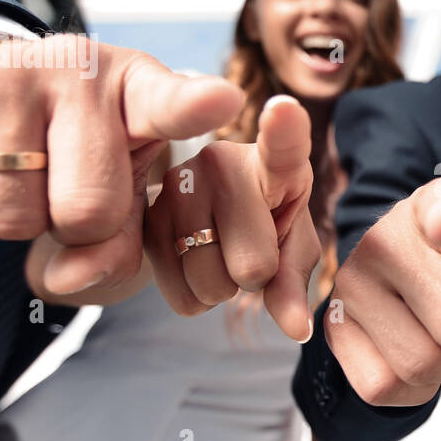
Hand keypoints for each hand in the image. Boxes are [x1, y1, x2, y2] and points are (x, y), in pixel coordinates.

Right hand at [0, 28, 242, 289]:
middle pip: (86, 212)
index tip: (223, 101)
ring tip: (18, 169)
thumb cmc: (69, 137)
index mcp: (137, 90)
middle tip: (61, 185)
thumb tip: (73, 278)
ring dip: (11, 216)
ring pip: (9, 216)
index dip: (194, 106)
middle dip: (70, 226)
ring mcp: (2, 76)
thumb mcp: (117, 175)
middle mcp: (75, 70)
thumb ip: (119, 238)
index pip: (171, 102)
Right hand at [144, 95, 318, 340]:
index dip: (285, 130)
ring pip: (212, 285)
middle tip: (249, 246)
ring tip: (221, 250)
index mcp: (273, 164)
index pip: (282, 147)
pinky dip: (196, 297)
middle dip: (257, 275)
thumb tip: (296, 331)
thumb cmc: (270, 222)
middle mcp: (220, 162)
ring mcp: (175, 188)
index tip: (285, 109)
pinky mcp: (143, 220)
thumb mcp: (293, 245)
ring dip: (223, 287)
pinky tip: (195, 262)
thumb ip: (296, 282)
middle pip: (253, 266)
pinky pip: (182, 297)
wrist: (211, 214)